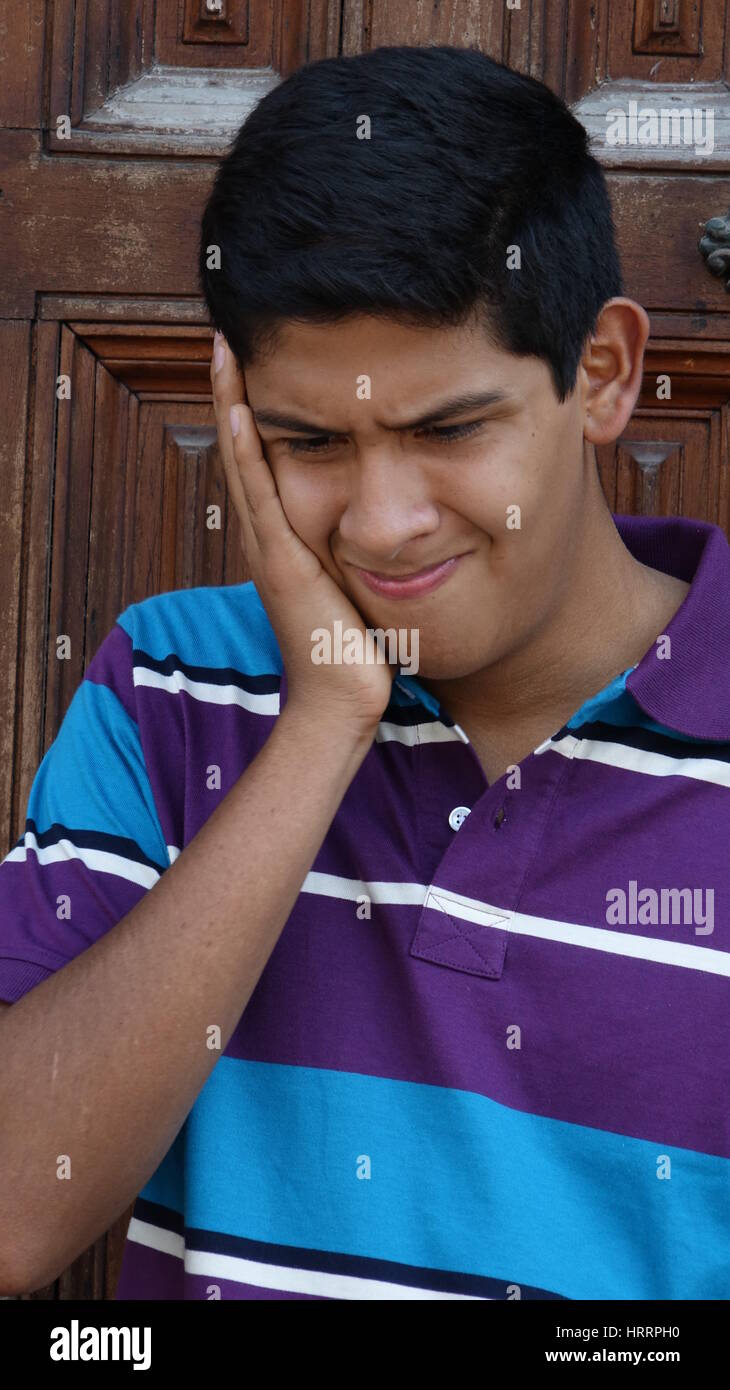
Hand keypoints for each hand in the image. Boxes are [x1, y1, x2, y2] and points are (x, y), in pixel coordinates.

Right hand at [210, 333, 395, 734]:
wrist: (342, 704)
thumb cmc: (358, 655)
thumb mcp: (358, 587)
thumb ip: (361, 553)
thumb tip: (389, 528)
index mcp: (287, 541)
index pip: (264, 462)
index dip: (253, 412)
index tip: (256, 363)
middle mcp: (269, 538)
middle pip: (243, 450)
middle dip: (234, 393)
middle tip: (228, 336)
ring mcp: (270, 549)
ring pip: (244, 462)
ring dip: (231, 404)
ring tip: (225, 350)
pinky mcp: (282, 564)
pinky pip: (260, 496)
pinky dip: (246, 452)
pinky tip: (239, 410)